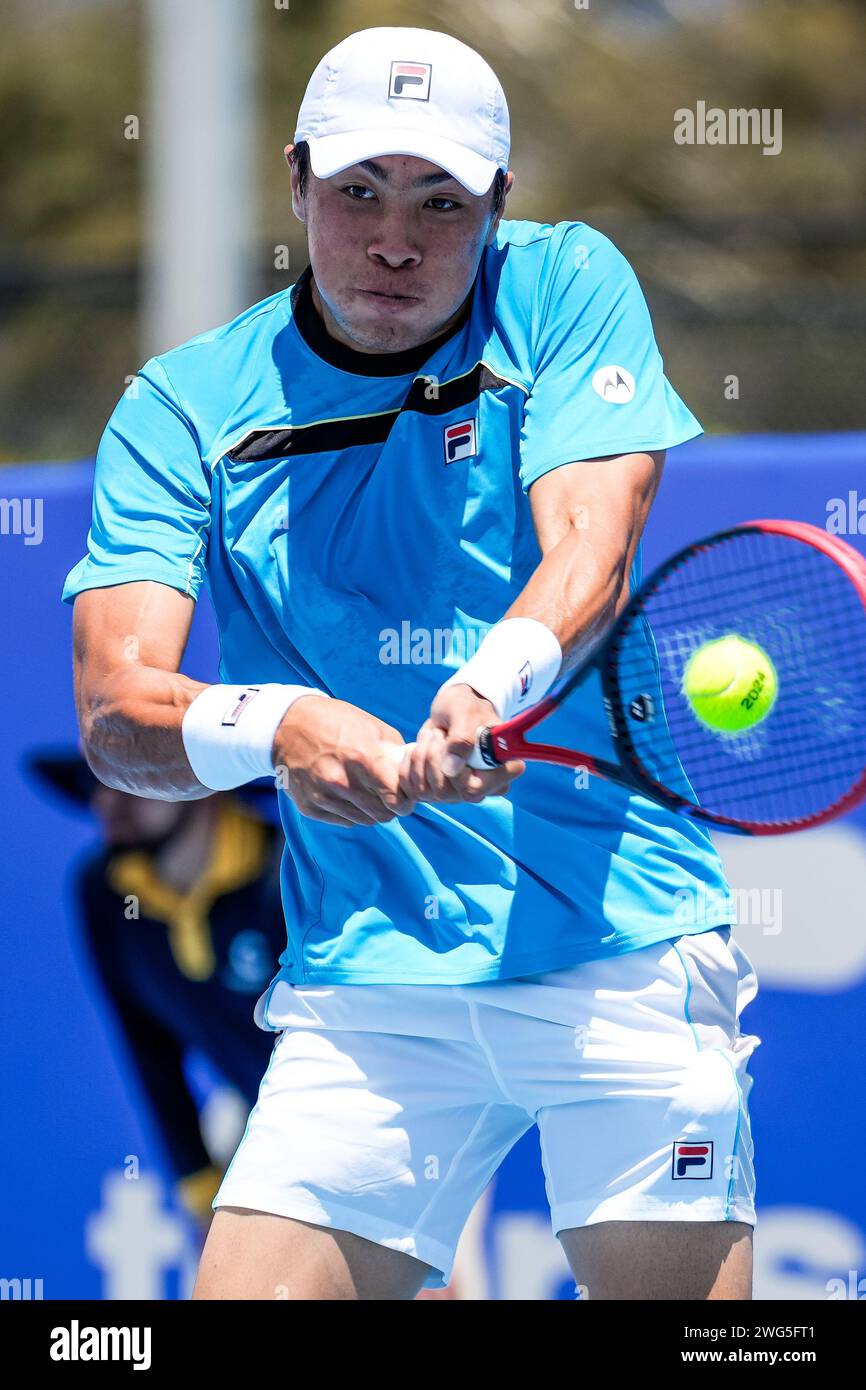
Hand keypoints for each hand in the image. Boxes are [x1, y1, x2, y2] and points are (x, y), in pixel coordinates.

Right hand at [272, 696, 416, 826]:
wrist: (287, 725)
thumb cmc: (335, 722)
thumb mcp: (371, 726)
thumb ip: (395, 752)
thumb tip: (412, 775)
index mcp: (361, 757)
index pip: (395, 798)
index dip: (406, 800)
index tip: (406, 796)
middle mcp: (340, 781)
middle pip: (382, 815)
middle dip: (391, 807)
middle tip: (388, 795)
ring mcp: (322, 796)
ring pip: (364, 821)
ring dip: (371, 811)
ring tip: (367, 792)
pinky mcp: (309, 807)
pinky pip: (343, 821)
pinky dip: (351, 812)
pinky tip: (347, 794)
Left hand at [398, 684, 524, 804]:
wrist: (455, 708)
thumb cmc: (466, 706)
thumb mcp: (464, 714)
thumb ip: (462, 739)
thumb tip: (452, 770)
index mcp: (503, 771)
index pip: (472, 790)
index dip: (454, 772)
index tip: (449, 741)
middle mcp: (484, 788)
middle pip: (445, 792)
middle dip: (433, 758)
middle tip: (439, 733)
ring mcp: (461, 792)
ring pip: (426, 792)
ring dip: (420, 758)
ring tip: (433, 736)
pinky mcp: (439, 791)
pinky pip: (412, 790)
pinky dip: (409, 765)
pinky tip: (419, 748)